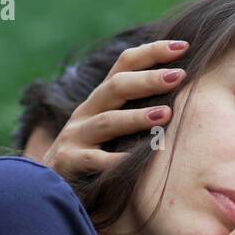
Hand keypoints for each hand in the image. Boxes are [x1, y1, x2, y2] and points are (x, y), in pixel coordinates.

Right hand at [40, 39, 188, 178]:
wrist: (49, 188)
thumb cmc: (94, 158)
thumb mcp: (113, 129)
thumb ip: (139, 111)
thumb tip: (184, 95)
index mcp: (101, 100)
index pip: (125, 64)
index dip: (152, 52)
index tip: (184, 46)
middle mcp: (86, 112)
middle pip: (115, 86)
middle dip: (148, 79)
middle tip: (180, 75)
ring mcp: (75, 136)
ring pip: (107, 121)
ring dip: (137, 117)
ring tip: (165, 114)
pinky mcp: (68, 162)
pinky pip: (94, 160)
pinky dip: (115, 161)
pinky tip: (135, 161)